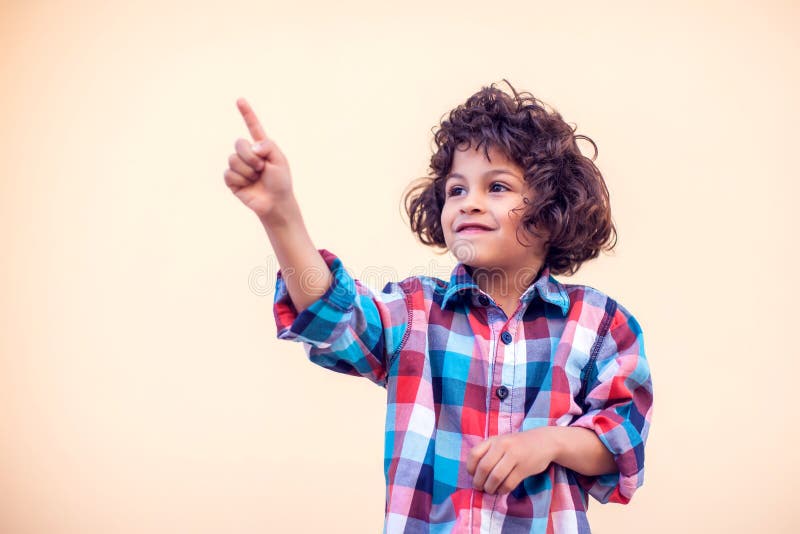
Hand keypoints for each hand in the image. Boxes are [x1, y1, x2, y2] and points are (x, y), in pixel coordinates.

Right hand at [224, 98, 293, 219]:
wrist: (275, 203)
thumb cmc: (280, 182)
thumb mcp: (280, 160)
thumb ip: (268, 146)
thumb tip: (253, 145)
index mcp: (262, 147)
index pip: (253, 127)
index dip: (247, 113)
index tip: (240, 100)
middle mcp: (248, 154)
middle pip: (239, 143)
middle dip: (250, 156)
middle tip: (261, 168)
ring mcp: (239, 166)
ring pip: (233, 159)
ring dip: (247, 170)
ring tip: (256, 178)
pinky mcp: (232, 180)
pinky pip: (229, 173)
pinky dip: (240, 180)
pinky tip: (247, 185)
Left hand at [466, 428, 557, 494]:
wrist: (544, 441)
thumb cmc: (518, 444)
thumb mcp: (501, 442)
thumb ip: (488, 453)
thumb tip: (474, 475)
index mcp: (494, 440)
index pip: (474, 454)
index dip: (470, 468)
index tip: (473, 475)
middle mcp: (503, 446)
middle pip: (484, 468)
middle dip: (479, 482)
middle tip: (479, 488)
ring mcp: (514, 456)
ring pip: (495, 477)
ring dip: (490, 488)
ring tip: (490, 490)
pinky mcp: (524, 468)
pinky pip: (509, 483)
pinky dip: (502, 490)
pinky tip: (502, 490)